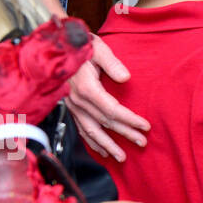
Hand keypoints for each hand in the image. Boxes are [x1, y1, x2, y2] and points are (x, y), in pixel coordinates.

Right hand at [65, 34, 148, 161]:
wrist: (57, 47)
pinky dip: (91, 141)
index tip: (146, 126)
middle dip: (125, 134)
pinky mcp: (70, 107)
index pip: (112, 110)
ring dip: (107, 145)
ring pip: (91, 131)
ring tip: (122, 157)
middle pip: (105, 122)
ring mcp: (72, 106)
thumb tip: (125, 77)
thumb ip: (112, 63)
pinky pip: (81, 129)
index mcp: (86, 88)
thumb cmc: (81, 46)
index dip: (130, 120)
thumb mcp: (98, 49)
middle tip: (142, 142)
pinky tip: (101, 150)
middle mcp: (78, 101)